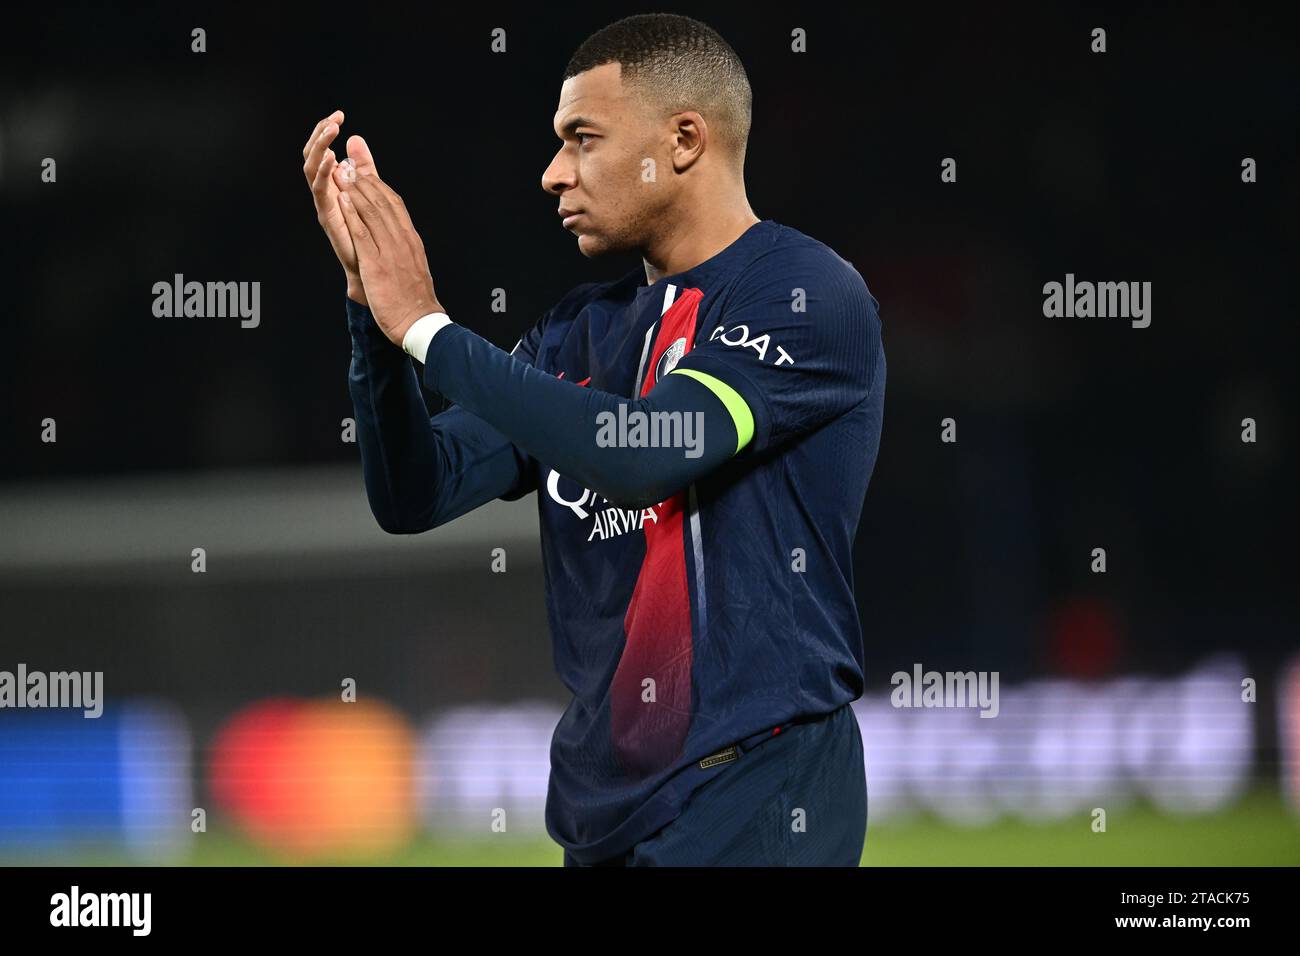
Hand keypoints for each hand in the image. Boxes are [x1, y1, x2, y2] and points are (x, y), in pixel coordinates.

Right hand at [301, 110, 378, 304]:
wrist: (373, 269)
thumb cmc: (371, 233)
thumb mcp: (370, 190)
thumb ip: (364, 166)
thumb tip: (356, 137)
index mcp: (334, 182)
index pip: (323, 150)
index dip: (326, 131)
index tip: (339, 114)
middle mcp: (325, 191)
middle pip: (312, 155)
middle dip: (320, 135)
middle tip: (333, 120)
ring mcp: (325, 203)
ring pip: (312, 169)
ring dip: (321, 148)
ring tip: (330, 132)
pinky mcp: (328, 216)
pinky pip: (320, 190)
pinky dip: (324, 173)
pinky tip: (331, 159)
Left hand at [332, 150, 443, 345]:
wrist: (419, 322)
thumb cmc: (415, 300)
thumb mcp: (412, 267)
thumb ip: (402, 249)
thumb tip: (398, 237)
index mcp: (411, 240)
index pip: (394, 204)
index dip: (377, 184)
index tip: (364, 170)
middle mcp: (403, 239)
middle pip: (383, 201)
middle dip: (364, 179)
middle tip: (349, 161)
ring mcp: (391, 251)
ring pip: (372, 212)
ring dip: (355, 189)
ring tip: (341, 173)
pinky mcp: (377, 264)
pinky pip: (363, 233)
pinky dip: (352, 213)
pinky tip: (342, 199)